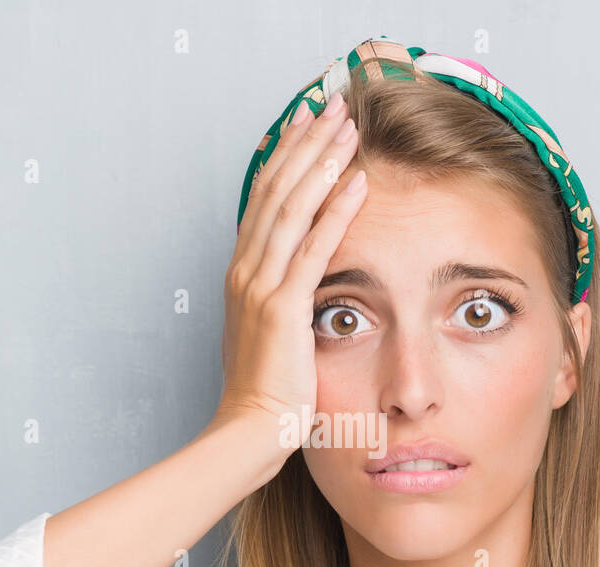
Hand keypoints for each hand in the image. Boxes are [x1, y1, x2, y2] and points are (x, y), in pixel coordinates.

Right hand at [216, 92, 367, 436]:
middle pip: (275, 190)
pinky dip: (336, 210)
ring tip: (347, 125)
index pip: (264, 200)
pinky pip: (313, 248)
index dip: (285, 156)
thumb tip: (299, 284)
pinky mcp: (283, 308)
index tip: (307, 123)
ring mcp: (261, 287)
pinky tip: (357, 180)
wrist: (249, 430)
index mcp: (242, 275)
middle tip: (332, 103)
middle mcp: (246, 271)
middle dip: (305, 142)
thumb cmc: (266, 393)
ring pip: (291, 208)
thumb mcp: (270, 336)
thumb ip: (282, 301)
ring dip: (321, 161)